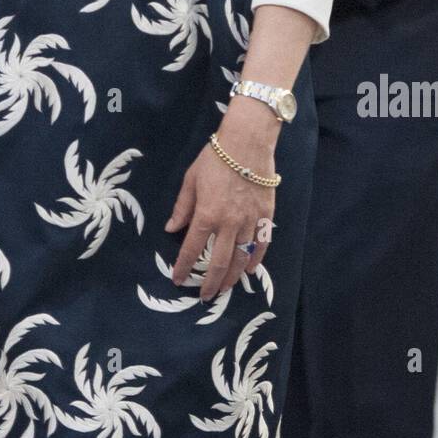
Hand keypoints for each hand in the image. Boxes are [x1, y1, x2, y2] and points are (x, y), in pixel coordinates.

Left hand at [165, 98, 279, 301]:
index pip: (192, 249)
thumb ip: (182, 207)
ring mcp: (249, 221)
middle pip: (219, 262)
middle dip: (209, 282)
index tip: (177, 279)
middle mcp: (228, 223)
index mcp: (206, 214)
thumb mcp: (191, 180)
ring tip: (225, 288)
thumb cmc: (215, 157)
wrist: (247, 142)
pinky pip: (262, 244)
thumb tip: (171, 228)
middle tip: (204, 296)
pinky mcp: (266, 216)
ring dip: (232, 277)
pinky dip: (257, 259)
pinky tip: (250, 269)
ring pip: (242, 258)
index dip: (183, 266)